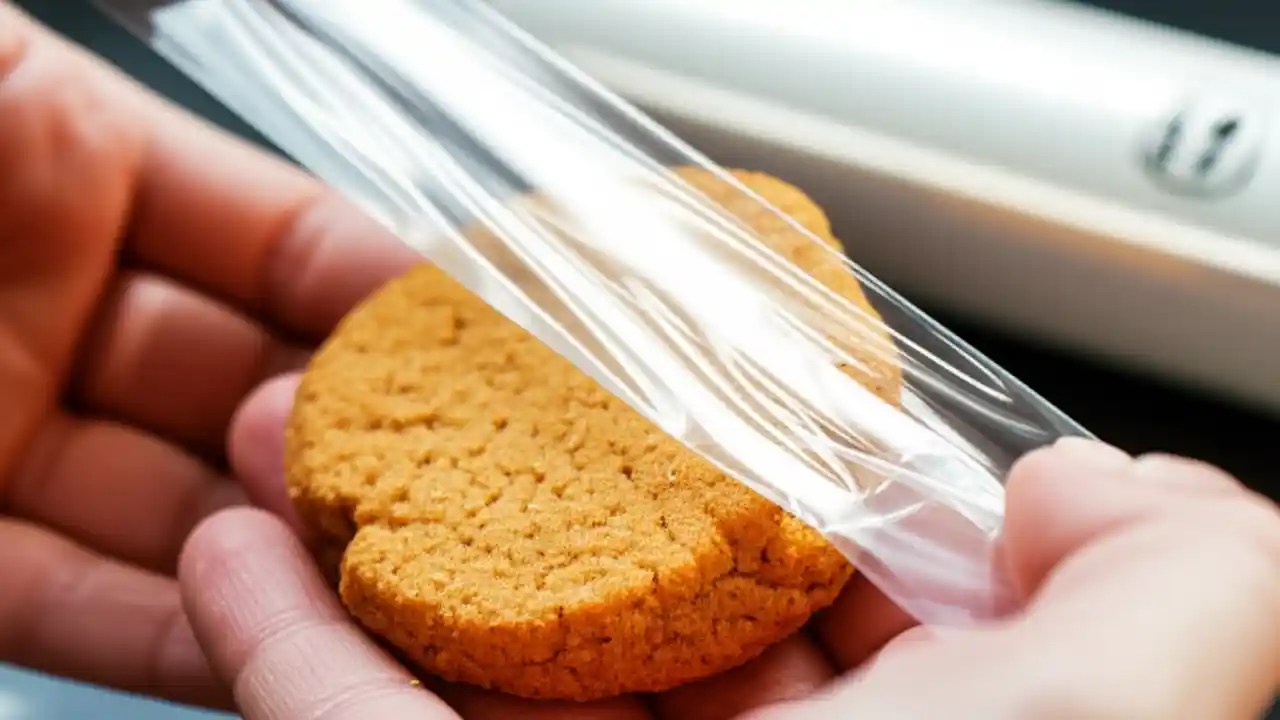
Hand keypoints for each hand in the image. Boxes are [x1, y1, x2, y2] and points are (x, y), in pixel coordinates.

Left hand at [0, 5, 414, 706]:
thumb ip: (86, 115)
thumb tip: (242, 160)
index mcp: (51, 165)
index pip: (271, 235)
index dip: (381, 287)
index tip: (482, 340)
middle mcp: (38, 307)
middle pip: (246, 380)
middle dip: (354, 429)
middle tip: (457, 471)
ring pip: (184, 503)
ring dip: (288, 539)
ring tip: (395, 565)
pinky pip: (81, 601)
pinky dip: (185, 619)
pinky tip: (275, 625)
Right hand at [182, 436, 1279, 718]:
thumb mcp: (1139, 698)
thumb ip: (1179, 567)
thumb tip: (1077, 485)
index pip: (829, 592)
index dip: (765, 472)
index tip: (683, 376)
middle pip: (618, 613)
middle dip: (530, 485)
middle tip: (460, 377)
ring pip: (466, 672)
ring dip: (373, 546)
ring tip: (307, 428)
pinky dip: (290, 655)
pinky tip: (244, 558)